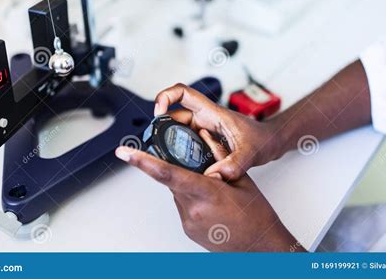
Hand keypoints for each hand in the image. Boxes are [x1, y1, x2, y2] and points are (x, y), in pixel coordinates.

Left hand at [115, 146, 302, 251]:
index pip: (166, 173)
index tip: (125, 152)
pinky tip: (212, 204)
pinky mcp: (187, 229)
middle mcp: (192, 209)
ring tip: (215, 193)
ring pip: (178, 191)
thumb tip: (203, 136)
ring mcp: (188, 222)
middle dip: (181, 168)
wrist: (261, 248)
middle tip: (203, 170)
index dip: (142, 161)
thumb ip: (218, 156)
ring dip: (189, 185)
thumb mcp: (241, 180)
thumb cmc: (256, 217)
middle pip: (173, 179)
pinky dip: (192, 198)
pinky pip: (183, 205)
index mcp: (207, 193)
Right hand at [153, 83, 282, 180]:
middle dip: (161, 126)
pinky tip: (178, 164)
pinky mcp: (206, 140)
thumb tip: (215, 175)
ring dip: (170, 140)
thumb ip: (235, 164)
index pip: (183, 92)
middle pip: (174, 114)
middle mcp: (205, 118)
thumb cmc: (264, 138)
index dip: (166, 97)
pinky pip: (186, 141)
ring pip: (179, 130)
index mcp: (212, 112)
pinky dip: (179, 150)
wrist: (272, 142)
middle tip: (154, 142)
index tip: (158, 111)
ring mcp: (205, 128)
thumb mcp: (251, 152)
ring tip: (163, 155)